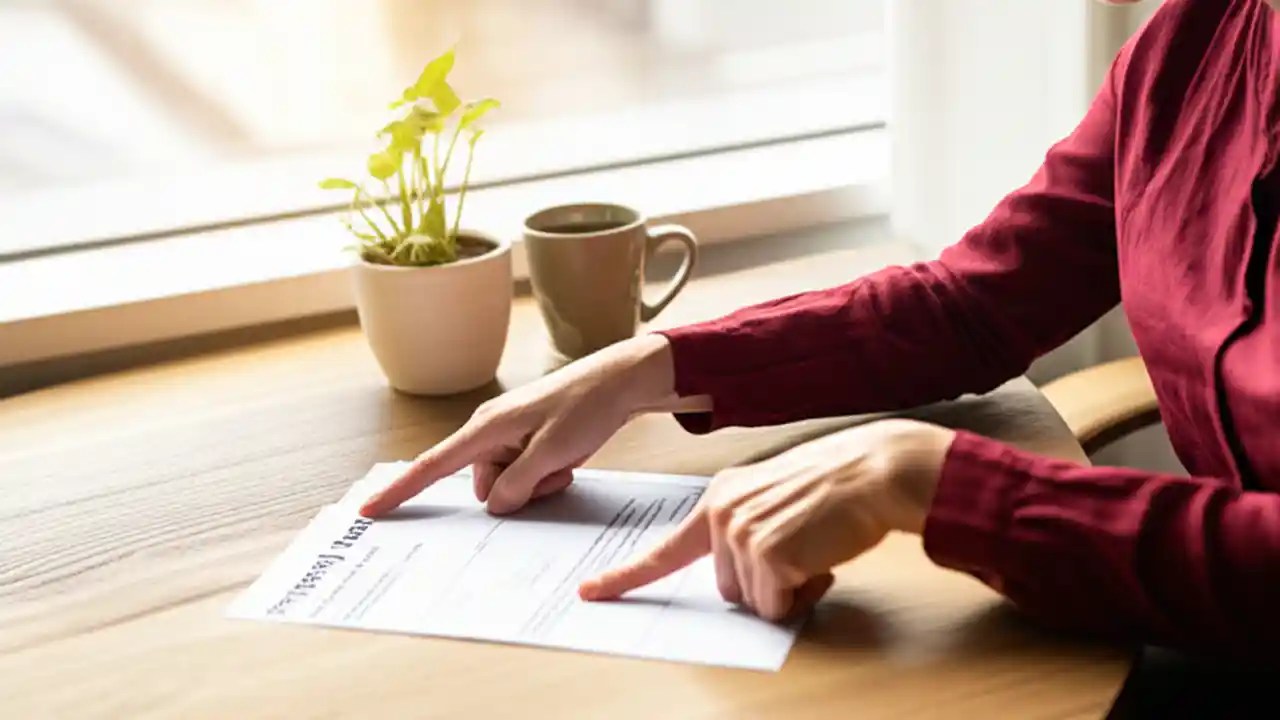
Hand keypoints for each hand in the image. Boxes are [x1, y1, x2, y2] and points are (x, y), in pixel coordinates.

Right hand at [360, 335, 709, 516]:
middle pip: (484, 487)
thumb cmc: (588, 407)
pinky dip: (545, 477)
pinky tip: (568, 461)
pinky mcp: (529, 441)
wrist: (622, 381)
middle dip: (516, 492)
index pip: (433, 464)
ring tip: (564, 462)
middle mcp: (491, 430)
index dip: (401, 490)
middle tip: (554, 471)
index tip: (370, 509)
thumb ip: (519, 484)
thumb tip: (496, 505)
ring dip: (536, 486)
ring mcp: (510, 436)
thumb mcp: (554, 452)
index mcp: (487, 427)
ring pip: (507, 487)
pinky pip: (526, 476)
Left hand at [578, 420, 954, 620]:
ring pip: (750, 600)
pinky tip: (820, 559)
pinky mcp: (767, 554)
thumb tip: (743, 578)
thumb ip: (744, 530)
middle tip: (800, 553)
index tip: (592, 591)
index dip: (627, 575)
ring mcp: (740, 533)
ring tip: (813, 551)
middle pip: (724, 586)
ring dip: (784, 590)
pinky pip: (775, 606)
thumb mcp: (773, 498)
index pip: (665, 547)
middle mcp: (721, 513)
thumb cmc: (835, 486)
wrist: (873, 470)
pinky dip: (801, 595)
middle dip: (762, 584)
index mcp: (719, 497)